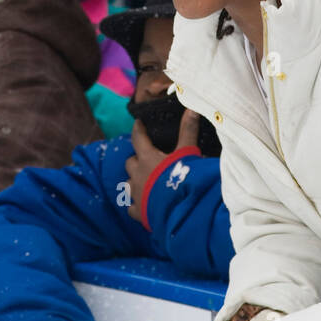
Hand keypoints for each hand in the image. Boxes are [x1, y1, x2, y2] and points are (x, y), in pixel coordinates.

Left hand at [124, 109, 200, 223]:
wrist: (179, 209)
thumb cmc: (181, 177)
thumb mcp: (186, 152)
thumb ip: (188, 131)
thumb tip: (192, 108)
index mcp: (147, 158)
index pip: (138, 138)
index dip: (138, 129)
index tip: (138, 123)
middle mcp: (137, 174)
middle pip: (130, 162)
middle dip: (137, 159)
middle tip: (146, 158)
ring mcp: (136, 194)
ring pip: (128, 184)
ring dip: (135, 180)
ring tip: (145, 181)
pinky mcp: (138, 212)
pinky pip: (132, 207)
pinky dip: (137, 204)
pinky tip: (143, 204)